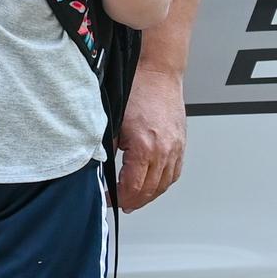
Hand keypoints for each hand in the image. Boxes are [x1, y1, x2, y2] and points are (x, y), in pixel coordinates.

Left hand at [115, 67, 186, 211]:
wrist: (158, 73)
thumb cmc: (136, 90)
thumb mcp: (111, 119)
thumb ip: (105, 145)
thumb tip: (96, 163)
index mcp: (144, 146)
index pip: (133, 185)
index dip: (120, 197)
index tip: (110, 200)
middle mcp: (164, 151)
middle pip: (151, 189)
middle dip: (134, 201)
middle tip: (121, 204)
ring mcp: (176, 149)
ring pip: (165, 183)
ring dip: (150, 195)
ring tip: (135, 199)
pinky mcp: (181, 144)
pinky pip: (174, 172)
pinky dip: (163, 182)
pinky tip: (153, 184)